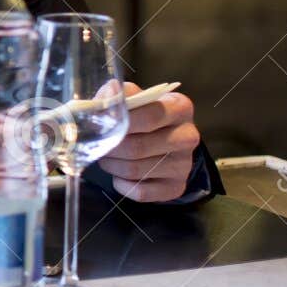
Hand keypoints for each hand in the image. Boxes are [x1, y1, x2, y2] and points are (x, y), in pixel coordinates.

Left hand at [97, 82, 199, 202]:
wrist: (160, 138)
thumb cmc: (142, 115)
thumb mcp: (133, 98)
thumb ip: (118, 94)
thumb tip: (107, 96)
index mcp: (180, 108)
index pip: (149, 116)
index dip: (120, 122)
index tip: (100, 124)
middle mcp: (188, 136)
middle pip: (138, 147)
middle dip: (110, 147)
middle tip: (98, 144)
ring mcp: (184, 164)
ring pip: (135, 170)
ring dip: (112, 165)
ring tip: (107, 157)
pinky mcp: (176, 187)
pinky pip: (141, 192)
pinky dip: (122, 184)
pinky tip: (119, 175)